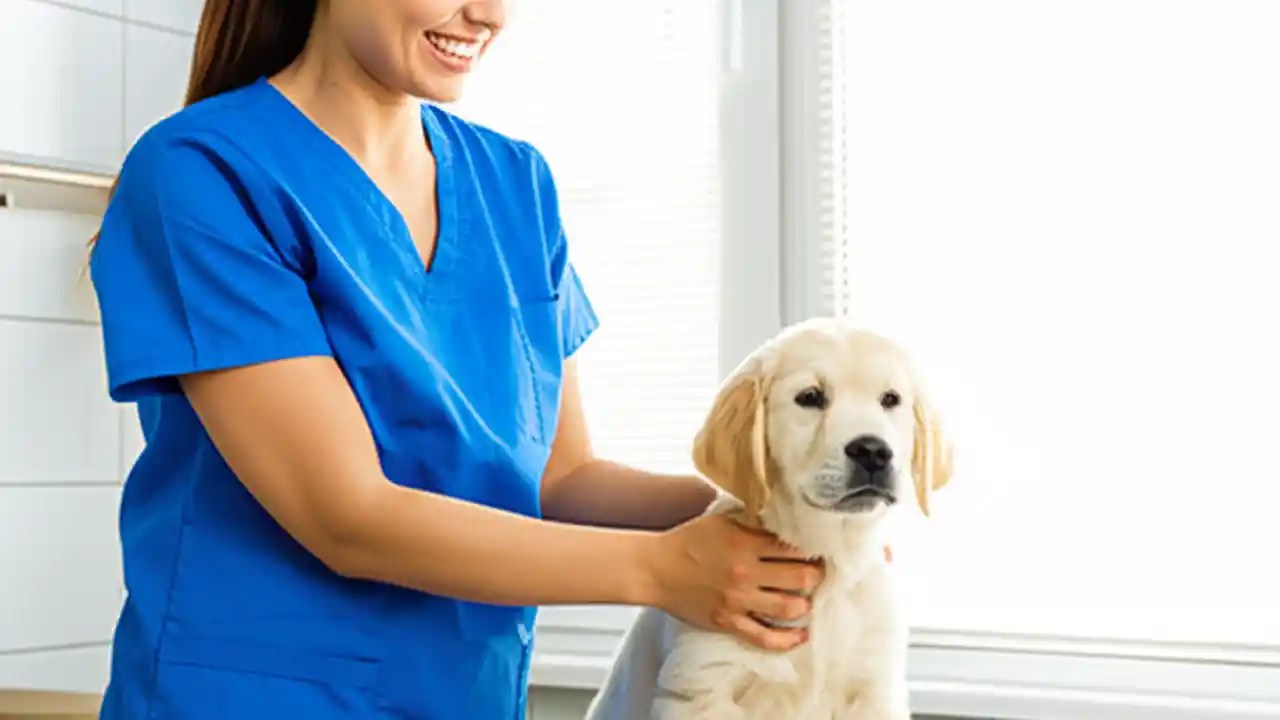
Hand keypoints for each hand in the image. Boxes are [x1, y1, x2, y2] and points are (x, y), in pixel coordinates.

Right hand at [641, 514, 823, 650]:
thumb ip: (752, 525)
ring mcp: (737, 601)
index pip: (793, 547)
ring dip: (805, 604)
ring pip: (789, 608)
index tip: (816, 551)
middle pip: (800, 578)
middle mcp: (744, 573)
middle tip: (817, 575)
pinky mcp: (728, 622)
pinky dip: (788, 639)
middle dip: (816, 576)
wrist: (655, 568)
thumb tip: (784, 526)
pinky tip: (801, 634)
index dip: (811, 550)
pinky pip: (765, 638)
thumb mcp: (721, 521)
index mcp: (744, 543)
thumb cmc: (687, 541)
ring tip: (806, 599)